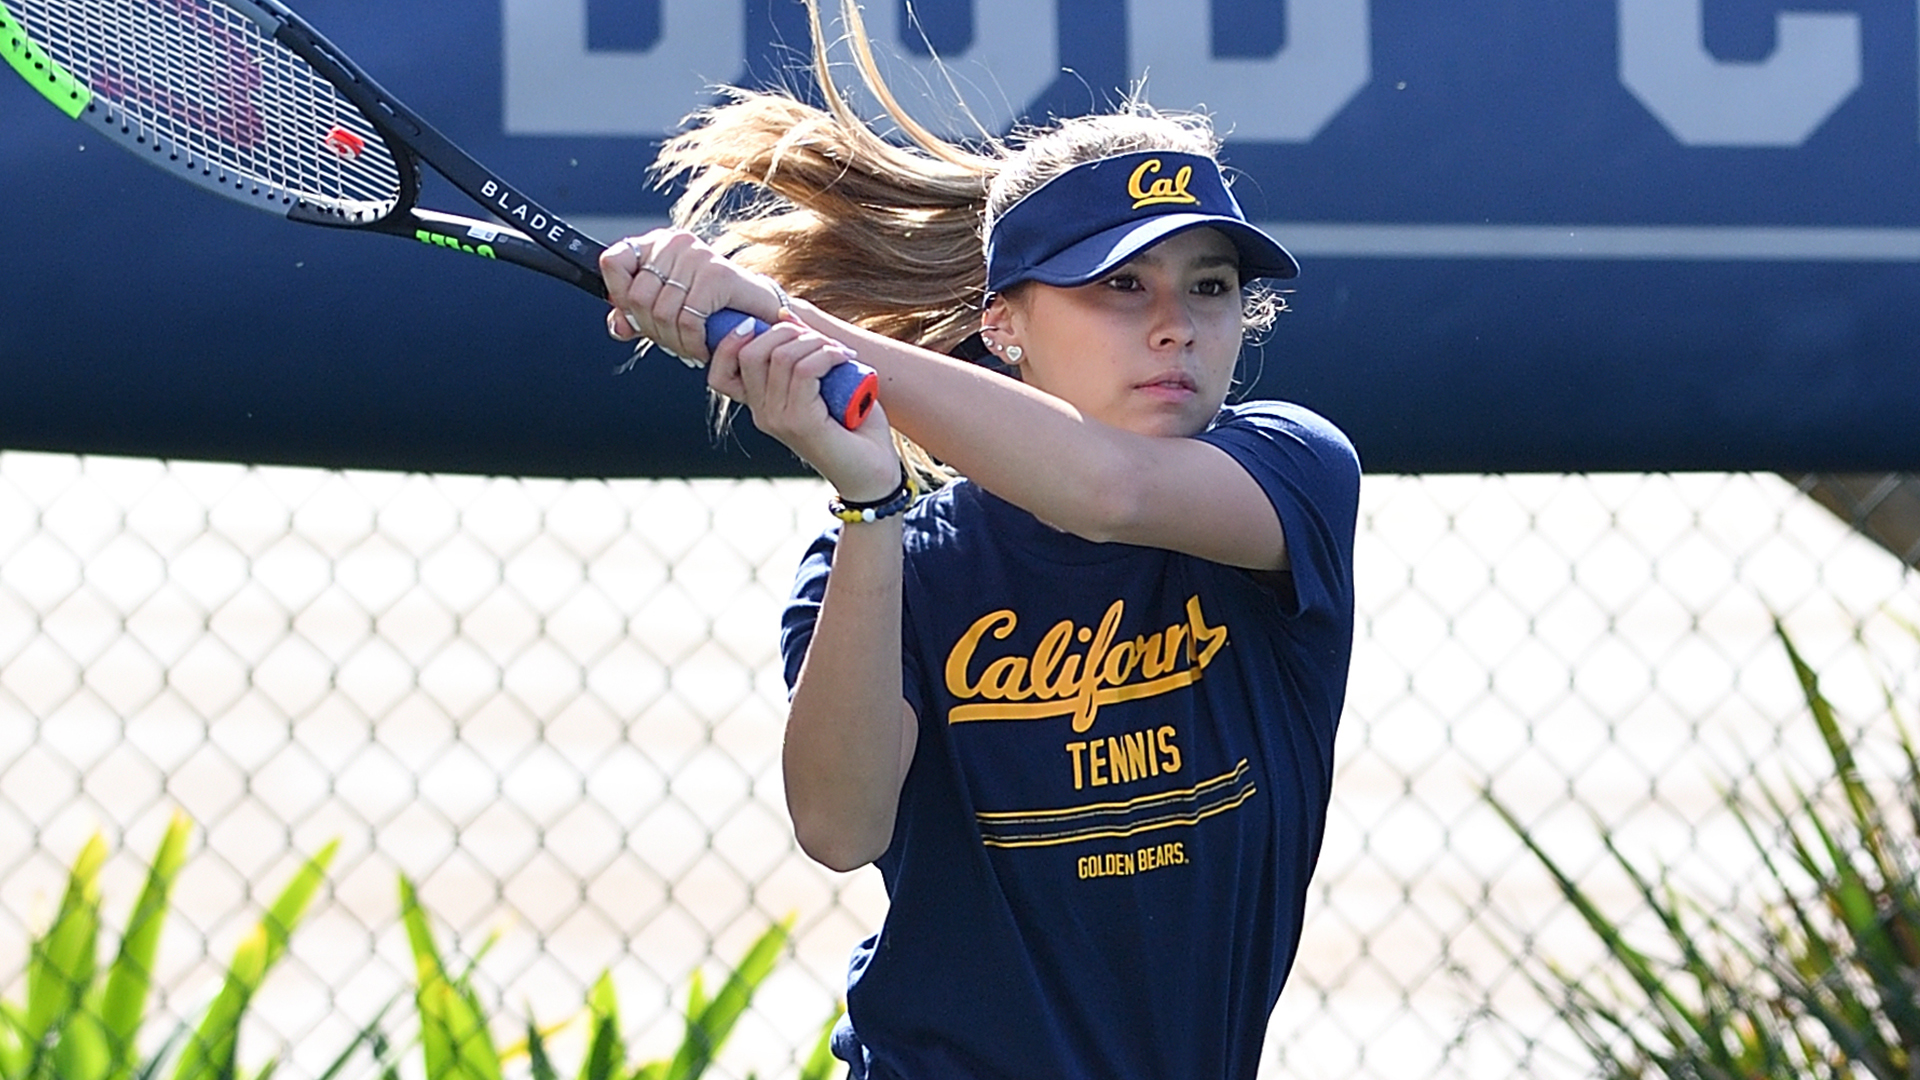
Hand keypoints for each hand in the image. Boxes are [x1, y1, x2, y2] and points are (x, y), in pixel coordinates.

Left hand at [598, 229, 785, 361]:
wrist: (761, 312)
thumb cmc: (715, 309)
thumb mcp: (668, 310)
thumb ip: (637, 315)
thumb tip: (617, 326)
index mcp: (657, 244)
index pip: (613, 262)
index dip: (620, 298)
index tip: (637, 318)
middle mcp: (675, 243)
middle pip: (637, 297)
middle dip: (653, 331)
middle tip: (672, 343)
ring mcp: (697, 256)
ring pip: (662, 312)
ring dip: (674, 342)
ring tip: (688, 347)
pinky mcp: (717, 275)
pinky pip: (687, 320)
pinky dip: (692, 343)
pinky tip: (702, 347)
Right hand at [709, 317, 899, 501]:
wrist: (874, 471)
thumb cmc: (853, 425)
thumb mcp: (822, 380)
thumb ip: (802, 352)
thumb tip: (782, 313)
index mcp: (760, 404)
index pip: (719, 371)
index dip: (733, 340)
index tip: (773, 323)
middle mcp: (762, 413)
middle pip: (749, 352)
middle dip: (787, 332)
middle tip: (823, 341)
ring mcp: (778, 419)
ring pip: (782, 356)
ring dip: (816, 342)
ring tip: (841, 352)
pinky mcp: (800, 421)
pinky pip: (805, 370)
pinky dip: (827, 354)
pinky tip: (845, 359)